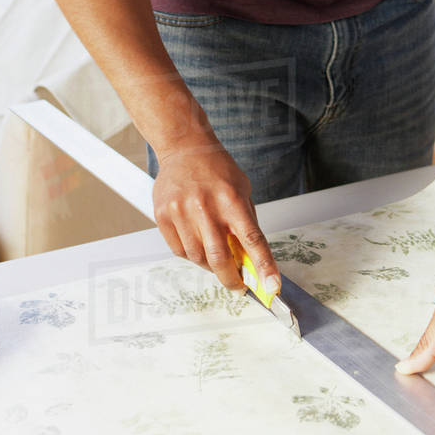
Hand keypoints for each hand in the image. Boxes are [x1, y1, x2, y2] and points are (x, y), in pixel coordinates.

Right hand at [152, 129, 281, 296]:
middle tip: (238, 285)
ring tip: (215, 254)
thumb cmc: (216, 168)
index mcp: (231, 199)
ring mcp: (181, 211)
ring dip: (210, 265)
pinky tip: (197, 242)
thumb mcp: (242, 189)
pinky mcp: (163, 215)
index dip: (264, 266)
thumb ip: (246, 222)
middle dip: (232, 279)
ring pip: (198, 258)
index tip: (271, 286)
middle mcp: (205, 206)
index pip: (252, 239)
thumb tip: (251, 259)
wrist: (185, 147)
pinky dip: (191, 254)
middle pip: (220, 258)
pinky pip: (179, 250)